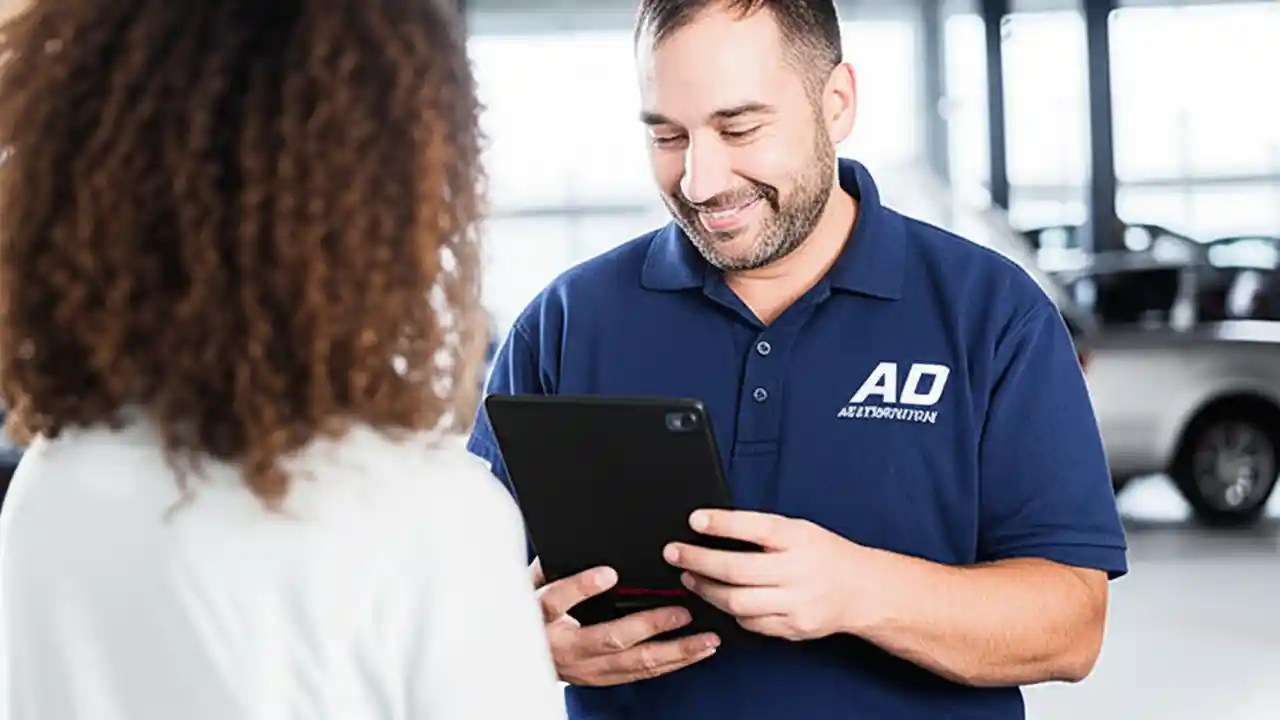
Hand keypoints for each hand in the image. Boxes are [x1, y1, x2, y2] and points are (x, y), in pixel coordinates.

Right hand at [531, 558, 720, 685]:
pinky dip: (671, 663)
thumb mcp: (529, 583)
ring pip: (634, 663)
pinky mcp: (600, 677)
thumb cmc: (528, 611)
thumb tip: (569, 537)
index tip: (608, 573)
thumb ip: (549, 564)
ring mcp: (585, 667)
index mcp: (541, 617)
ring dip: (673, 651)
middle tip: (682, 612)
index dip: (581, 587)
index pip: (557, 600)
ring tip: (705, 639)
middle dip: (650, 626)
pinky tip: (694, 653)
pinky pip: (640, 674)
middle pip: (610, 638)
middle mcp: (565, 647)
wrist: (517, 657)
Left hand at [663, 510, 879, 641]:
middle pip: (737, 570)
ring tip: (690, 577)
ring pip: (737, 602)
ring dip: (706, 590)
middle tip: (674, 554)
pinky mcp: (793, 628)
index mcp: (798, 539)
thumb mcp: (798, 530)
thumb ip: (761, 531)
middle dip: (698, 561)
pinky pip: (750, 623)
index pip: (755, 528)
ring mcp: (796, 603)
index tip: (694, 520)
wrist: (862, 591)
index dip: (722, 523)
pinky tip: (722, 599)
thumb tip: (710, 526)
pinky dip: (731, 611)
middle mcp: (797, 571)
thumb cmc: (823, 555)